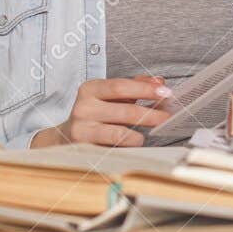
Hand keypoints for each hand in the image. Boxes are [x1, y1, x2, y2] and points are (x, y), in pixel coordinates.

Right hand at [30, 75, 173, 147]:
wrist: (65, 137)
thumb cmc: (96, 113)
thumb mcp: (111, 95)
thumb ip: (136, 86)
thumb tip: (160, 82)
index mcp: (91, 89)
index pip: (121, 86)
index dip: (145, 89)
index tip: (166, 93)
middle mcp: (84, 108)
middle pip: (125, 110)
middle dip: (150, 114)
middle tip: (167, 117)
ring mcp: (82, 130)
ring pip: (119, 134)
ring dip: (138, 136)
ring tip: (145, 136)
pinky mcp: (84, 149)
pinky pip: (112, 150)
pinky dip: (126, 148)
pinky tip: (131, 146)